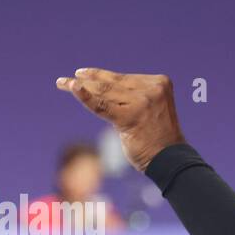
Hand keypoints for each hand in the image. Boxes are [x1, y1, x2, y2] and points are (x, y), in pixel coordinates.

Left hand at [56, 69, 184, 172]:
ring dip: (80, 87)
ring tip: (63, 83)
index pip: (122, 78)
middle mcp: (151, 88)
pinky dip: (86, 97)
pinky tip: (74, 88)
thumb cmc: (158, 137)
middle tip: (66, 79)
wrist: (171, 160)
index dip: (99, 75)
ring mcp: (141, 102)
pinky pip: (102, 106)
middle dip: (86, 80)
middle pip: (111, 83)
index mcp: (159, 82)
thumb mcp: (149, 108)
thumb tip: (101, 89)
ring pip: (104, 92)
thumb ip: (132, 96)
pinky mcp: (130, 117)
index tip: (82, 74)